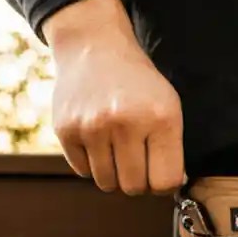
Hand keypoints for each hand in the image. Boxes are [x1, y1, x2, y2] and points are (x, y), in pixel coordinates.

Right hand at [44, 0, 184, 194]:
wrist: (95, 48)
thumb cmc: (138, 84)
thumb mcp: (168, 106)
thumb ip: (172, 148)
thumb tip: (170, 188)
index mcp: (161, 118)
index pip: (165, 182)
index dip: (163, 184)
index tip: (159, 173)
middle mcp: (126, 123)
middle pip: (134, 187)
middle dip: (138, 181)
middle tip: (136, 160)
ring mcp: (93, 127)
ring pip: (107, 183)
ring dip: (113, 173)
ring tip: (116, 147)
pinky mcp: (66, 130)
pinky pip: (83, 171)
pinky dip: (92, 162)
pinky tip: (97, 138)